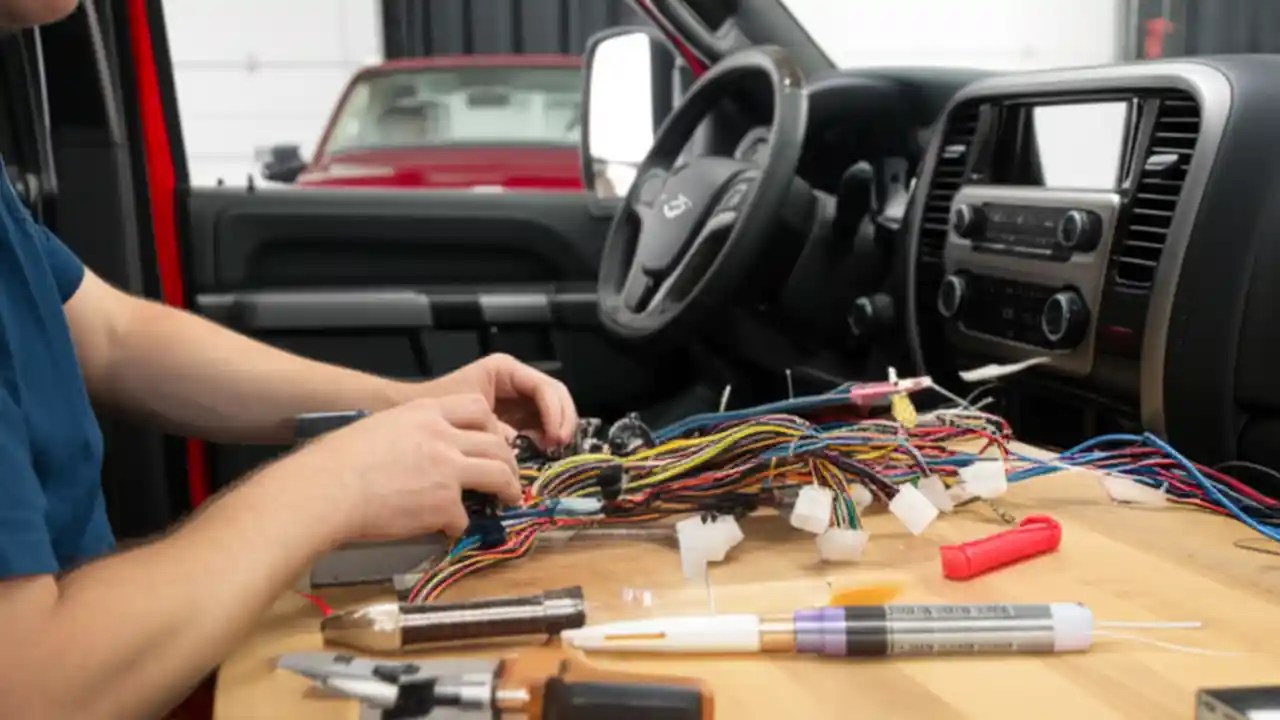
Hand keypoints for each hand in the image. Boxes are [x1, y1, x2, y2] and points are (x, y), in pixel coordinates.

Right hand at [294, 394, 520, 541]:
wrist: (326, 489)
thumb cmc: (338, 460)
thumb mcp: (381, 427)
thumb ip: (411, 432)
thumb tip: (421, 453)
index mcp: (425, 412)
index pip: (478, 407)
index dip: (493, 425)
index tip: (494, 439)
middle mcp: (443, 436)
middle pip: (496, 443)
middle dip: (508, 461)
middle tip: (508, 475)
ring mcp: (447, 469)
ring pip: (497, 474)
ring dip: (507, 489)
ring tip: (509, 499)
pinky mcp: (444, 504)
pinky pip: (464, 516)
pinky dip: (459, 524)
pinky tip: (447, 529)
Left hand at [428, 353, 577, 447]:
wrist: (407, 412)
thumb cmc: (433, 406)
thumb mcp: (467, 413)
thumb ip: (494, 430)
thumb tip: (516, 451)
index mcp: (505, 371)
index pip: (545, 388)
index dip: (556, 412)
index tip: (556, 438)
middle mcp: (515, 381)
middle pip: (555, 397)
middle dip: (562, 421)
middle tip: (559, 447)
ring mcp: (516, 399)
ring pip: (551, 411)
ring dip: (556, 431)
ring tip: (552, 452)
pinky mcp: (513, 417)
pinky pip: (538, 425)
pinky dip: (544, 438)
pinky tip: (540, 453)